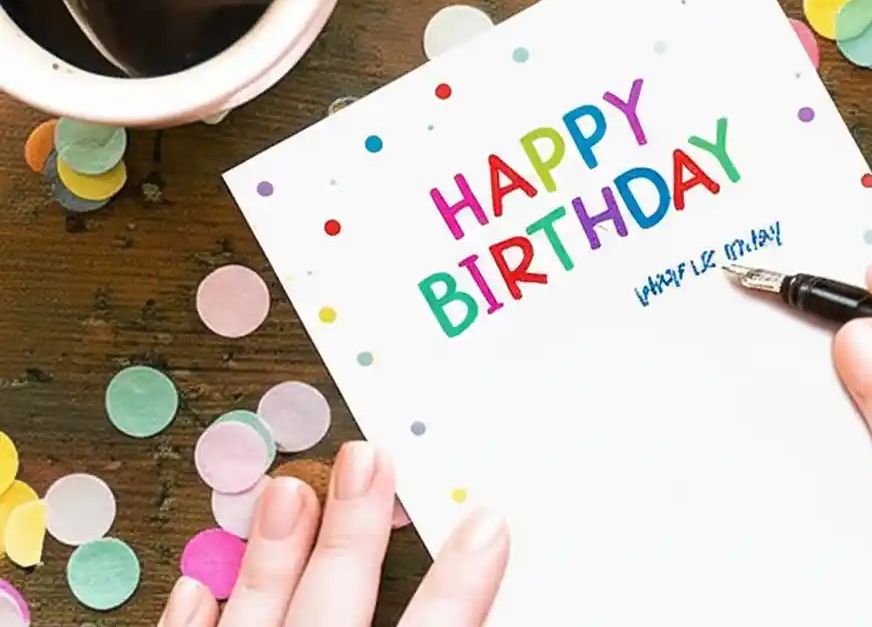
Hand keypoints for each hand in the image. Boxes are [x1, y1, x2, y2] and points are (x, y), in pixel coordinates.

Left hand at [159, 442, 509, 625]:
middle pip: (336, 605)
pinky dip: (189, 624)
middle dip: (353, 529)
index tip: (487, 521)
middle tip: (367, 457)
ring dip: (270, 554)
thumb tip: (484, 604)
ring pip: (256, 618)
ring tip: (283, 488)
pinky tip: (194, 584)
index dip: (461, 581)